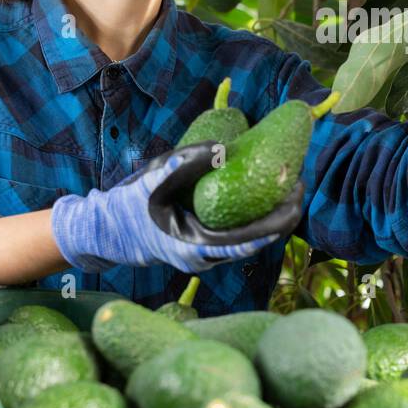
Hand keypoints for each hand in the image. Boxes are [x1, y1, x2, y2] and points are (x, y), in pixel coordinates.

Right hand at [51, 143, 301, 273]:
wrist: (110, 231)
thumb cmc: (130, 207)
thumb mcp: (152, 183)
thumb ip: (182, 165)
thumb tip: (220, 149)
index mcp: (195, 248)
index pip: (245, 241)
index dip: (274, 223)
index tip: (293, 200)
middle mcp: (206, 257)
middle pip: (255, 240)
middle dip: (281, 215)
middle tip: (298, 183)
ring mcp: (208, 255)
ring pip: (250, 238)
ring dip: (272, 215)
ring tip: (289, 183)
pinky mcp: (208, 246)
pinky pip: (240, 233)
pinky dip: (256, 215)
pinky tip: (266, 192)